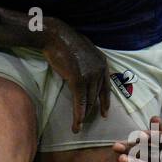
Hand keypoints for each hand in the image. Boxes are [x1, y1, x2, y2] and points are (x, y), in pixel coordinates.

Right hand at [42, 19, 109, 133]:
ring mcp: (90, 75)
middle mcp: (99, 69)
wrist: (55, 36)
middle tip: (85, 121)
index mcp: (103, 62)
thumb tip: (87, 76)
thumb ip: (89, 64)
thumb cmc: (66, 43)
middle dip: (92, 110)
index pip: (106, 87)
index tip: (105, 113)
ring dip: (84, 115)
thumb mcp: (84, 52)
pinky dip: (79, 113)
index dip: (105, 101)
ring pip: (89, 100)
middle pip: (96, 95)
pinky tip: (77, 121)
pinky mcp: (78, 79)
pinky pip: (80, 101)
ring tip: (79, 125)